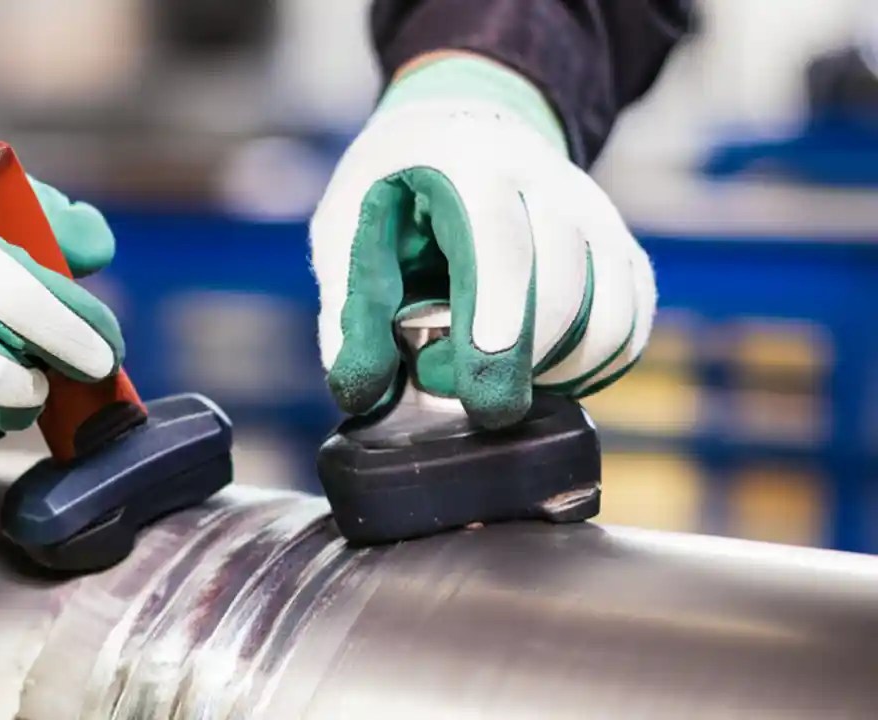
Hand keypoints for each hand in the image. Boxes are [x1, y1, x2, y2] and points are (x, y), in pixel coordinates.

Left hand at [312, 56, 654, 427]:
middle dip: (521, 362)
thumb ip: (349, 310)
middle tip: (467, 399)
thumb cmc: (394, 187)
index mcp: (468, 166)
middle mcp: (546, 182)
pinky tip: (542, 372)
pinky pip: (629, 322)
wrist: (461, 126)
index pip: (499, 243)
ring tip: (495, 376)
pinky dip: (593, 364)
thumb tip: (363, 393)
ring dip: (557, 368)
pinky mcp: (618, 247)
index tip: (482, 395)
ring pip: (608, 310)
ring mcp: (592, 214)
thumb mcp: (343, 228)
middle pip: (560, 284)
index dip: (498, 323)